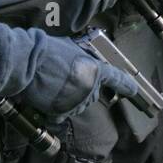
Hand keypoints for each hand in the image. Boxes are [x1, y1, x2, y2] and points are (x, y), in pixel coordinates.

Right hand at [12, 32, 140, 120]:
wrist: (28, 62)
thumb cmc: (47, 51)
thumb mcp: (71, 48)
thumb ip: (82, 59)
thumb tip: (81, 61)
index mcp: (95, 70)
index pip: (116, 79)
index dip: (126, 85)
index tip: (134, 90)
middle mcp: (90, 88)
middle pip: (91, 94)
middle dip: (80, 88)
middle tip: (63, 77)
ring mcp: (76, 102)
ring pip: (77, 104)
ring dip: (67, 99)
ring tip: (52, 85)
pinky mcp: (61, 112)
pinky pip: (62, 115)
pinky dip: (55, 111)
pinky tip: (47, 99)